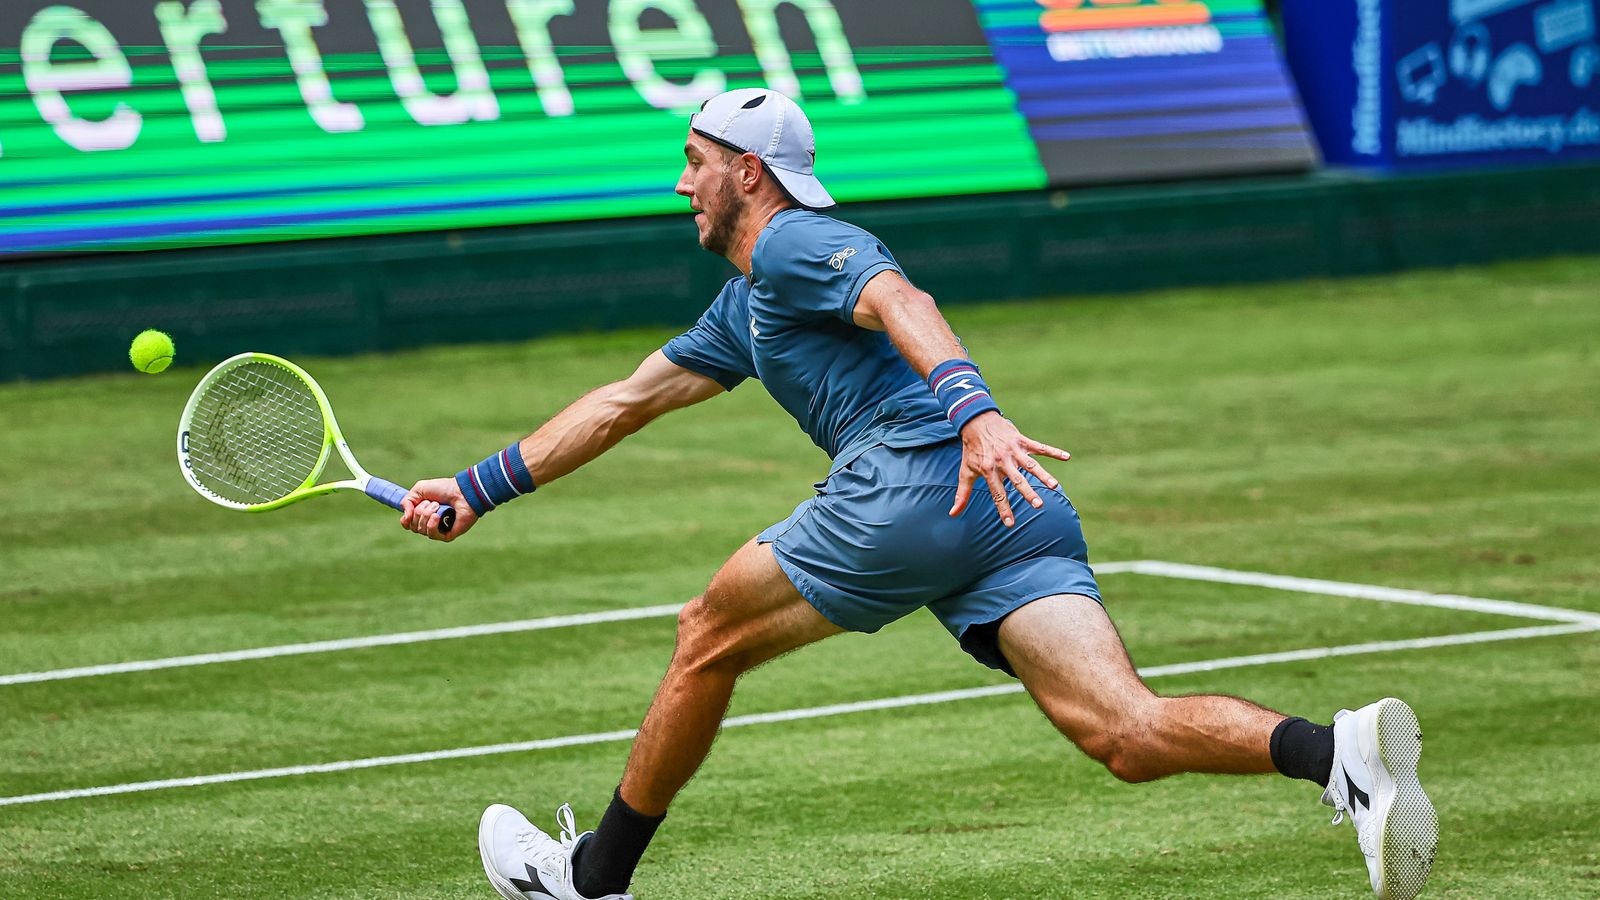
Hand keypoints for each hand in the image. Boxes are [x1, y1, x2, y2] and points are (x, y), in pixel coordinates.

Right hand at [400, 477, 479, 541]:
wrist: (462, 492)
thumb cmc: (444, 489)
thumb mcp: (419, 489)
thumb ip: (406, 502)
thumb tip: (405, 519)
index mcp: (423, 513)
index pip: (408, 525)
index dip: (405, 521)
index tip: (408, 513)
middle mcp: (430, 523)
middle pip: (413, 526)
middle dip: (419, 512)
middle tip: (433, 502)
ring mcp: (439, 530)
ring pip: (421, 530)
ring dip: (426, 514)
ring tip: (438, 505)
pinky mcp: (447, 535)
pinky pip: (432, 535)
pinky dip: (432, 524)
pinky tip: (437, 516)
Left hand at [950, 411, 1070, 526]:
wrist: (976, 421)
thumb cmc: (972, 450)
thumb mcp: (966, 471)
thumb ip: (962, 494)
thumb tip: (953, 514)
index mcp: (988, 470)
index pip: (997, 493)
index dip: (1003, 509)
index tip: (1010, 524)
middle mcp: (1002, 461)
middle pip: (1017, 480)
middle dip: (1028, 492)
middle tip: (1038, 505)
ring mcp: (1013, 450)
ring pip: (1031, 465)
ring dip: (1043, 475)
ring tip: (1054, 486)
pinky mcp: (1022, 441)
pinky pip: (1040, 447)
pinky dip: (1053, 451)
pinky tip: (1067, 457)